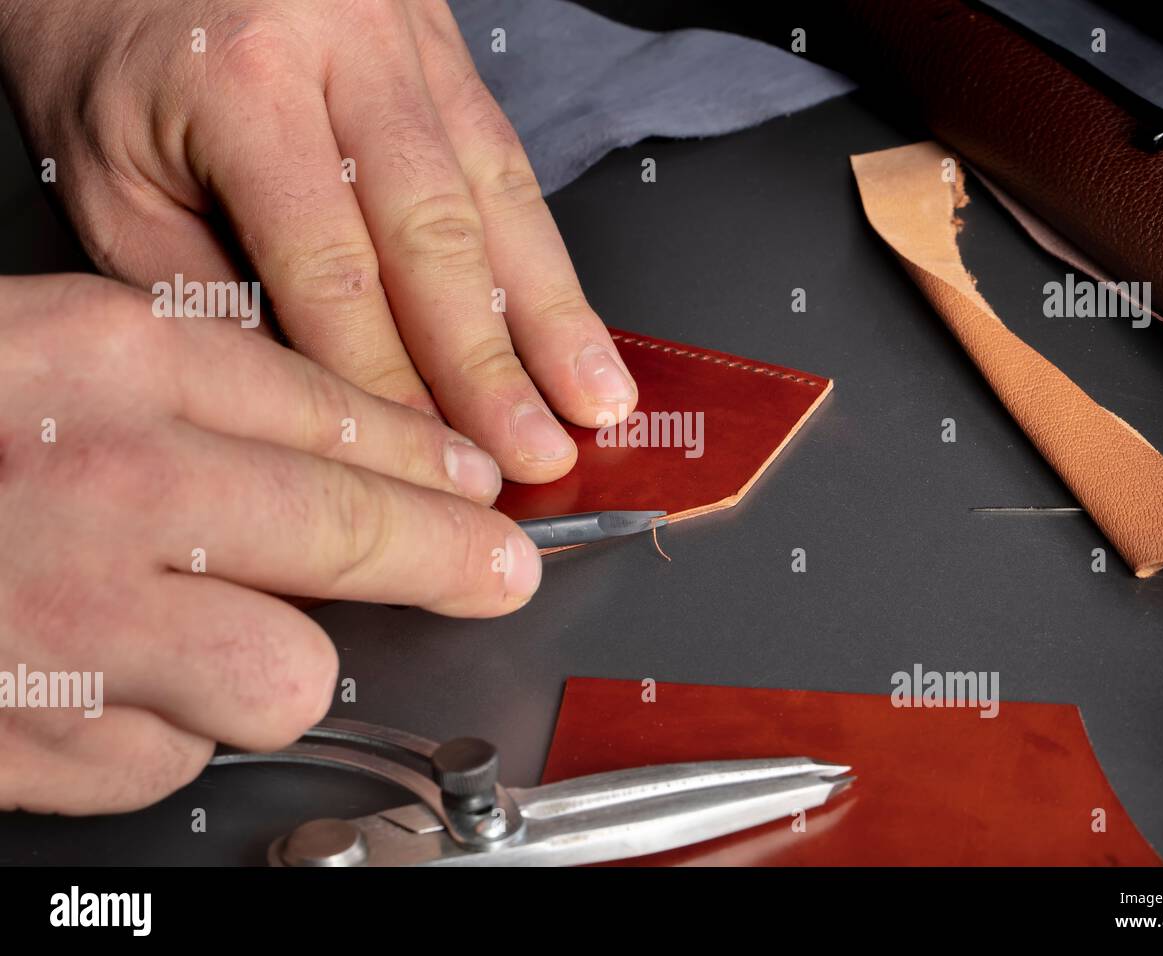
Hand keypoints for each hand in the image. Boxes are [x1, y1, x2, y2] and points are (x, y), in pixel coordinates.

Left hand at [0, 0, 637, 482]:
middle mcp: (341, 46)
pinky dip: (542, 249)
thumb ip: (204, 292)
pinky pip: (504, 155)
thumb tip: (317, 401)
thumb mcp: (107, 182)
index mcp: (240, 80)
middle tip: (536, 454)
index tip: (428, 464)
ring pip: (497, 193)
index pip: (334, 269)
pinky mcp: (441, 44)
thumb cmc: (101, 45)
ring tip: (595, 398)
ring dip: (552, 312)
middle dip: (495, 363)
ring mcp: (405, 37)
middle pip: (438, 233)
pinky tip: (574, 317)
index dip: (390, 383)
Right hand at [0, 274, 542, 812]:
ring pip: (286, 675)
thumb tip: (372, 449)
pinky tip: (95, 683)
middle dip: (450, 557)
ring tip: (200, 635)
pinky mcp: (40, 739)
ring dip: (271, 665)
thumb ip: (204, 388)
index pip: (332, 412)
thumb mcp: (50, 357)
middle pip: (349, 530)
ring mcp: (71, 621)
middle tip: (494, 571)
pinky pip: (176, 753)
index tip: (486, 495)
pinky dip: (159, 729)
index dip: (432, 462)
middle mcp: (101, 485)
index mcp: (102, 362)